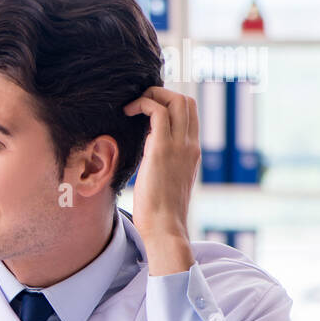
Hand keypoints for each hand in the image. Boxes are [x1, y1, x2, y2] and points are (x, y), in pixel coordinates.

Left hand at [123, 86, 198, 273]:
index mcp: (192, 152)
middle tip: (139, 102)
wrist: (165, 228)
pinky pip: (157, 111)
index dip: (170, 102)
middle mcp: (190, 145)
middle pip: (186, 101)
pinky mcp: (162, 149)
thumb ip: (162, 165)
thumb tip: (146, 158)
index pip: (190, 114)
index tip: (148, 107)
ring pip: (176, 100)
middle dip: (162, 92)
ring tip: (131, 105)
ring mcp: (180, 146)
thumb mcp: (165, 182)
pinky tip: (127, 112)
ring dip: (151, 94)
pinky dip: (142, 103)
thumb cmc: (160, 212)